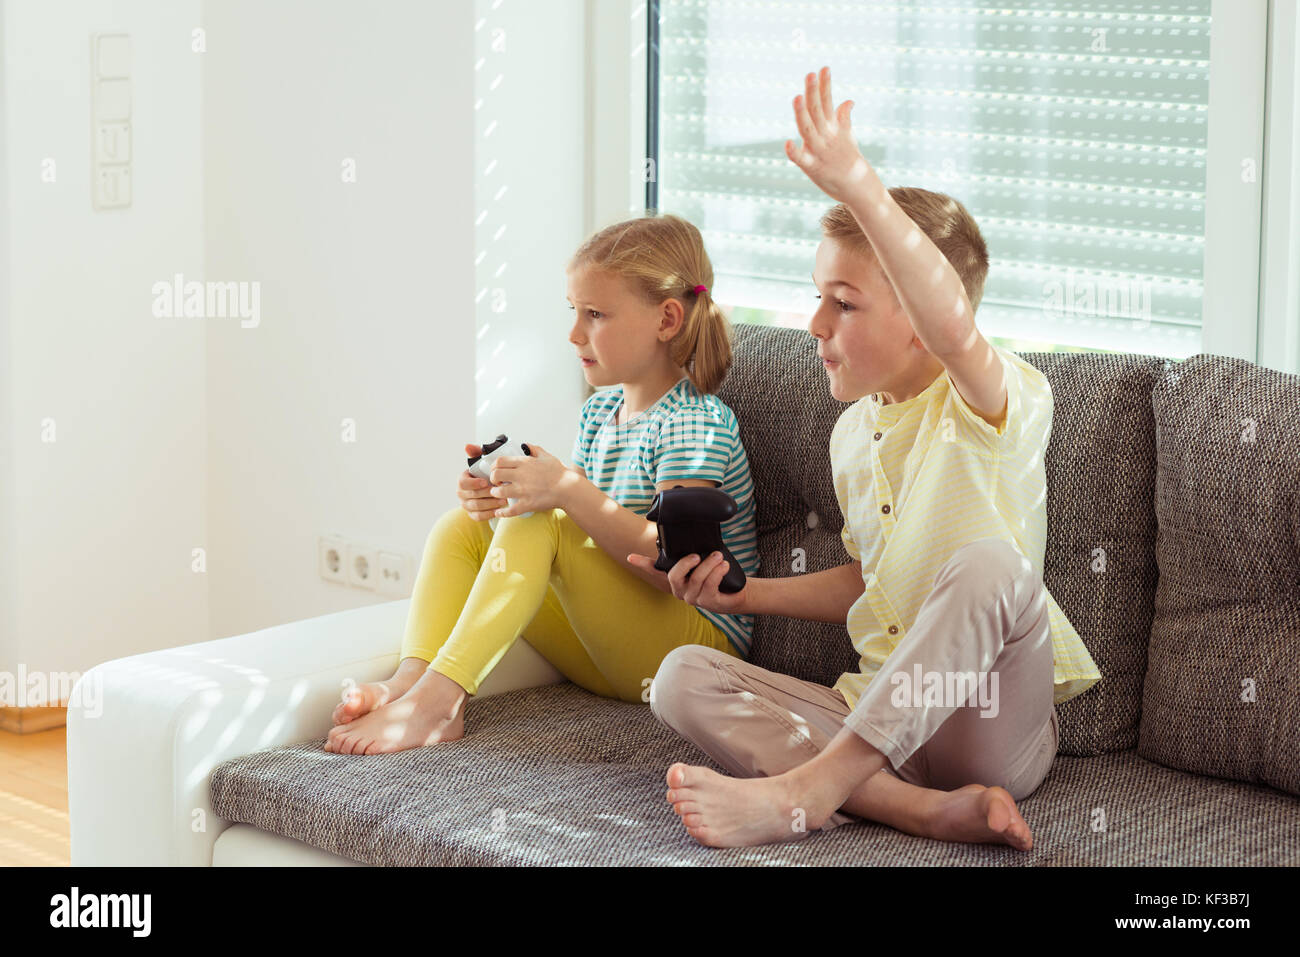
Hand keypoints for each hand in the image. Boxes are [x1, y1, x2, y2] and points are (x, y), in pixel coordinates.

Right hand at [458, 444, 498, 521]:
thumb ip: (477, 453)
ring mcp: (466, 505)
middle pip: (470, 496)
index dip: (473, 483)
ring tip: (503, 501)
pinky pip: (478, 517)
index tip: (486, 482)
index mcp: (462, 480)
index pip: (462, 483)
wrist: (495, 486)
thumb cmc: (489, 473)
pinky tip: (499, 511)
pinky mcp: (473, 514)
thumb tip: (467, 446)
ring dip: (490, 504)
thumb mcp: (484, 461)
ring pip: (475, 507)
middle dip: (486, 494)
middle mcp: (462, 493)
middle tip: (499, 492)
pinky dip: (489, 514)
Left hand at [487, 444, 577, 516]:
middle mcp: (521, 476)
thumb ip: (534, 449)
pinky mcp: (527, 504)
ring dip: (496, 493)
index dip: (493, 466)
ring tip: (499, 494)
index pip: (499, 461)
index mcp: (525, 463)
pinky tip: (499, 512)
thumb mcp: (547, 456)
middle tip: (496, 482)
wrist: (569, 489)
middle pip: (495, 475)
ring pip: (499, 492)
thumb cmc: (559, 473)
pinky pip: (510, 510)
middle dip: (493, 479)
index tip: (495, 470)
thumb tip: (526, 445)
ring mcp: (523, 491)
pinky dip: (502, 512)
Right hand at [626, 551, 749, 615]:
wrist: (737, 592)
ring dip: (709, 564)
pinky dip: (717, 572)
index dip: (643, 564)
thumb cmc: (717, 574)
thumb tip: (693, 534)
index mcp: (677, 578)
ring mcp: (694, 598)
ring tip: (718, 556)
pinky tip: (723, 566)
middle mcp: (681, 590)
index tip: (631, 557)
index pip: (656, 571)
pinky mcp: (709, 602)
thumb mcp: (704, 561)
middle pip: (674, 577)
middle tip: (696, 555)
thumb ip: (694, 552)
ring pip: (696, 579)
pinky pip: (709, 585)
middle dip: (685, 564)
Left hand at [785, 66, 875, 204]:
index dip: (825, 85)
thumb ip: (844, 118)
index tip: (824, 67)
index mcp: (833, 128)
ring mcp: (819, 151)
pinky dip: (794, 152)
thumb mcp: (848, 137)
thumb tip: (848, 100)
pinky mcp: (812, 168)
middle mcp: (826, 136)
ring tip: (797, 97)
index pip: (828, 102)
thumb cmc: (850, 161)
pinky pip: (801, 160)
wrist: (859, 188)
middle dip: (814, 92)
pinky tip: (786, 143)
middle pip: (817, 111)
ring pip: (808, 129)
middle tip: (810, 74)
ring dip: (802, 114)